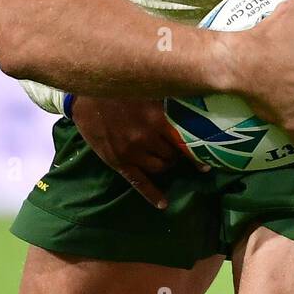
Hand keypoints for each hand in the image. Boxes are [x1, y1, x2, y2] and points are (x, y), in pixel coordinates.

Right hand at [70, 96, 198, 209]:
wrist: (85, 96)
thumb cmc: (121, 89)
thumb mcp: (148, 90)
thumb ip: (169, 101)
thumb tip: (194, 102)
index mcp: (157, 118)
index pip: (185, 140)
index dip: (198, 150)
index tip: (209, 156)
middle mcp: (146, 137)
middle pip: (173, 155)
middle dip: (178, 155)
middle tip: (179, 151)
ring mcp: (132, 152)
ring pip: (160, 168)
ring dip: (166, 166)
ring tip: (167, 160)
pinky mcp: (118, 162)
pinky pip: (139, 183)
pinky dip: (153, 195)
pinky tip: (163, 204)